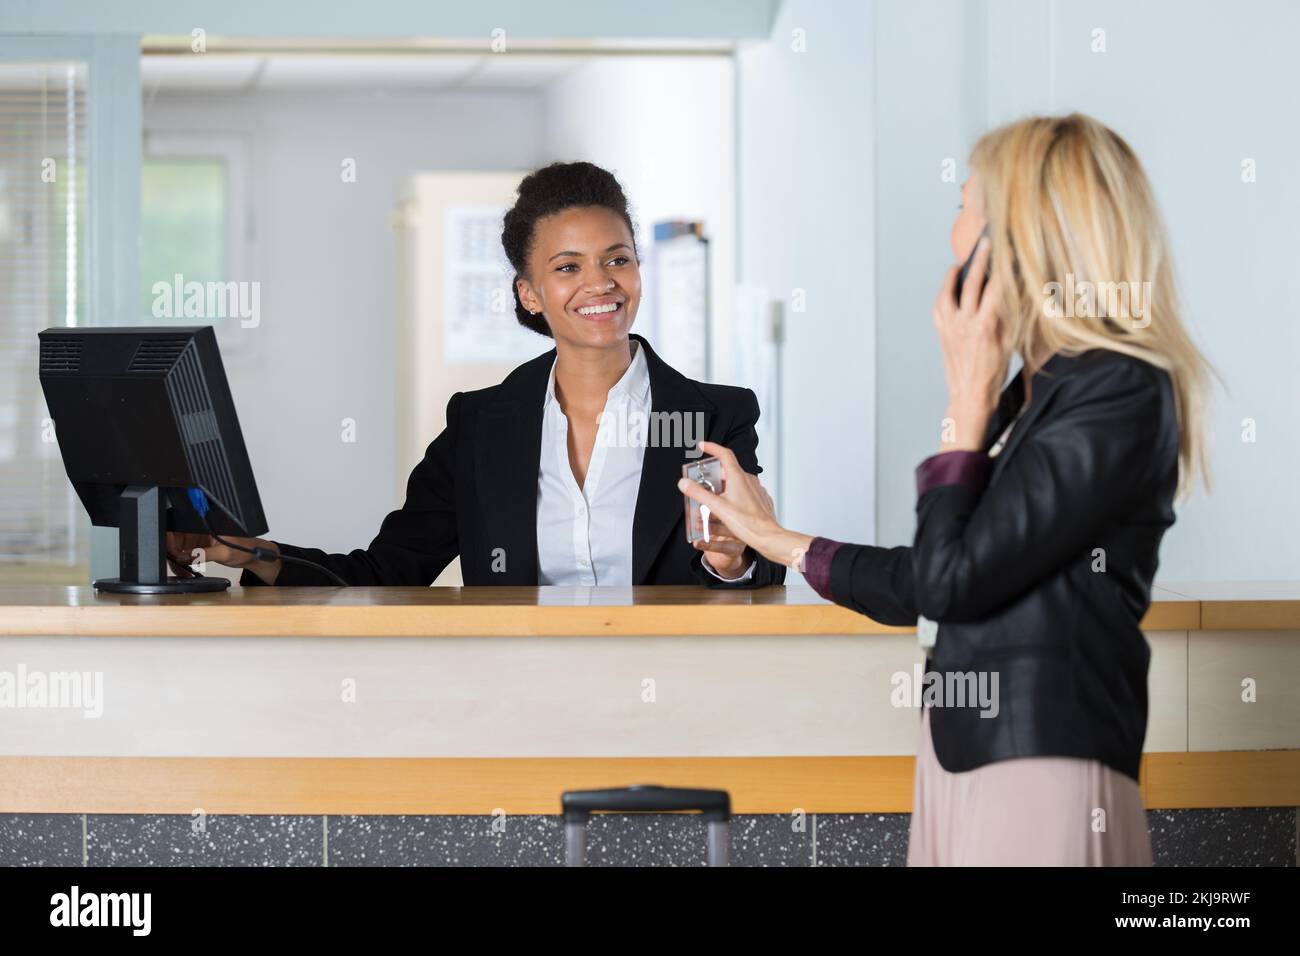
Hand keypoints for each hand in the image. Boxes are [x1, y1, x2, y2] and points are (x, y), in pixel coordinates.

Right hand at [166, 532, 280, 583]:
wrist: (255, 556)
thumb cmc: (246, 548)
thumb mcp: (224, 552)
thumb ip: (203, 554)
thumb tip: (183, 558)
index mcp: (204, 523)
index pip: (178, 528)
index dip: (170, 541)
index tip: (172, 555)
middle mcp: (198, 529)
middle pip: (174, 540)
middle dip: (172, 555)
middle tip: (177, 568)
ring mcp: (197, 538)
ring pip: (177, 549)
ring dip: (176, 562)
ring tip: (183, 573)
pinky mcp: (199, 546)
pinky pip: (185, 555)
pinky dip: (182, 564)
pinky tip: (186, 571)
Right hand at [677, 441, 812, 569]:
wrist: (768, 536)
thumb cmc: (747, 523)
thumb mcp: (717, 508)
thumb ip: (699, 494)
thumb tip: (684, 483)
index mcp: (738, 477)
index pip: (724, 454)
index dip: (712, 447)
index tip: (702, 446)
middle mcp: (749, 480)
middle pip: (728, 469)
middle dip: (714, 473)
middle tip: (703, 479)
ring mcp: (756, 489)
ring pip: (737, 480)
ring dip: (724, 485)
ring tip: (713, 496)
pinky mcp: (760, 498)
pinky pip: (745, 490)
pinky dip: (734, 493)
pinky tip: (729, 506)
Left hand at [933, 235, 1009, 450]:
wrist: (970, 395)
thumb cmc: (992, 373)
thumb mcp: (1010, 343)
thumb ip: (1011, 315)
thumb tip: (1017, 292)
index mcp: (985, 327)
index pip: (996, 288)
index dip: (1003, 267)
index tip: (1009, 251)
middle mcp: (964, 324)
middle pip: (972, 283)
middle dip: (980, 259)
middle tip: (986, 243)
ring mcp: (949, 328)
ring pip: (948, 292)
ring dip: (955, 274)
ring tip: (962, 262)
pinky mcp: (941, 332)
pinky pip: (939, 306)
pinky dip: (944, 293)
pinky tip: (950, 286)